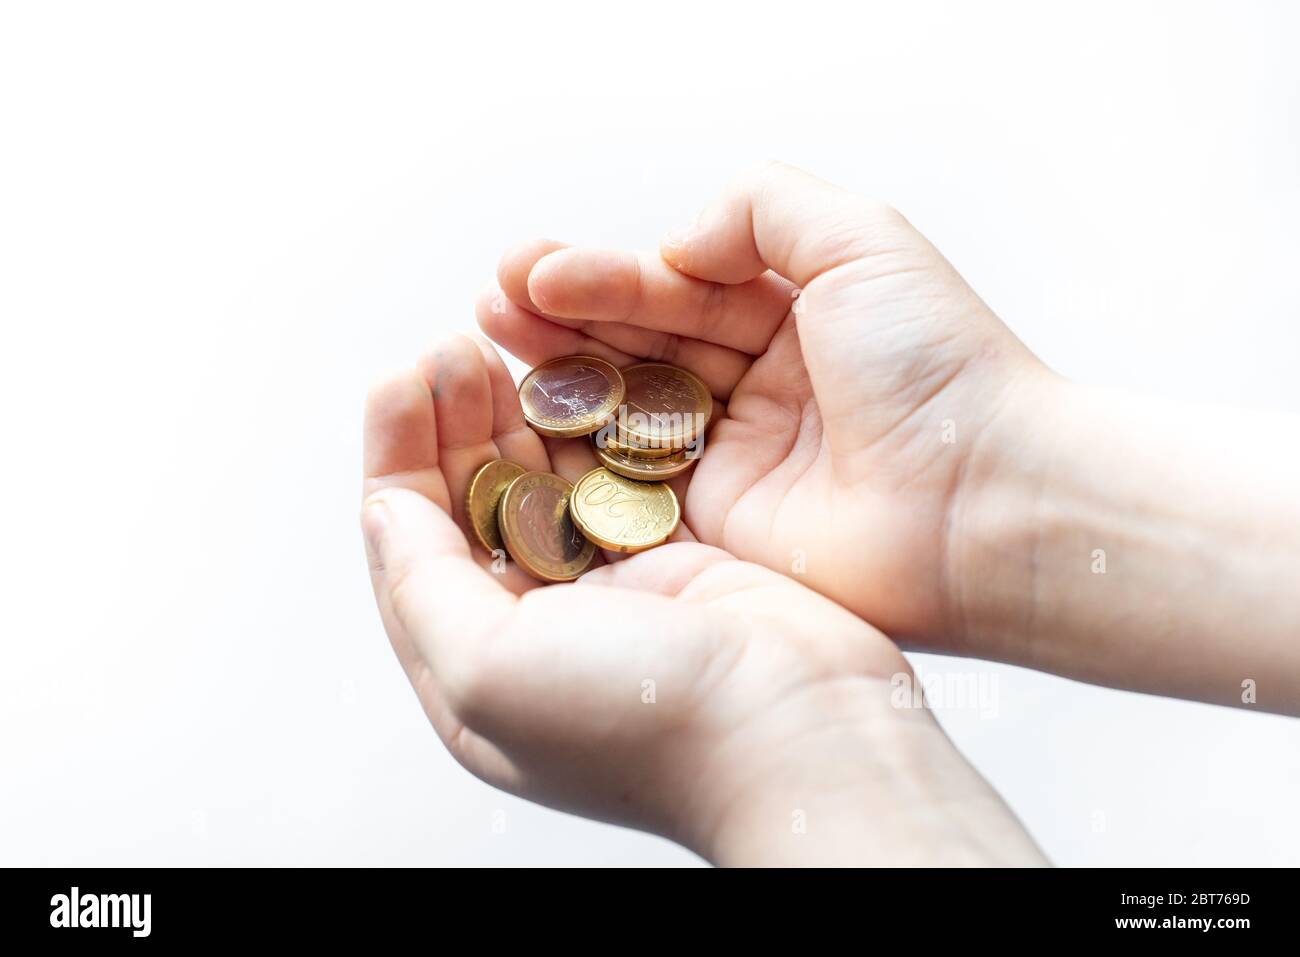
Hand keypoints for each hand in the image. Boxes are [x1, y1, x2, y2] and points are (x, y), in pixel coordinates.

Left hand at [361, 335, 1043, 863]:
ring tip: (500, 342)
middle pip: (478, 499)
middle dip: (456, 419)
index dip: (399, 453)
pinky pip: (620, 472)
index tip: (403, 376)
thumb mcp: (487, 671)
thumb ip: (421, 585)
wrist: (798, 734)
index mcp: (480, 662)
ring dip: (520, 411)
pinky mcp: (680, 554)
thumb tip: (382, 509)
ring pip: (548, 477)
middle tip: (456, 345)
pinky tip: (581, 374)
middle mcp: (541, 624)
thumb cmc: (639, 720)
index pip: (414, 539)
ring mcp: (613, 587)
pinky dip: (595, 424)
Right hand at [478, 161, 1052, 652]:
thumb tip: (677, 241)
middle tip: (492, 305)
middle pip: (640, 346)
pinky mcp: (723, 531)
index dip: (605, 276)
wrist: (987, 506)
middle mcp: (759, 388)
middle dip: (563, 321)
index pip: (678, 289)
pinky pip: (637, 485)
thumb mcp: (860, 241)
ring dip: (558, 380)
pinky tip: (526, 426)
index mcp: (794, 317)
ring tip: (488, 345)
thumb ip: (764, 208)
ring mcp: (737, 463)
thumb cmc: (938, 368)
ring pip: (628, 411)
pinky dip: (580, 456)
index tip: (535, 271)